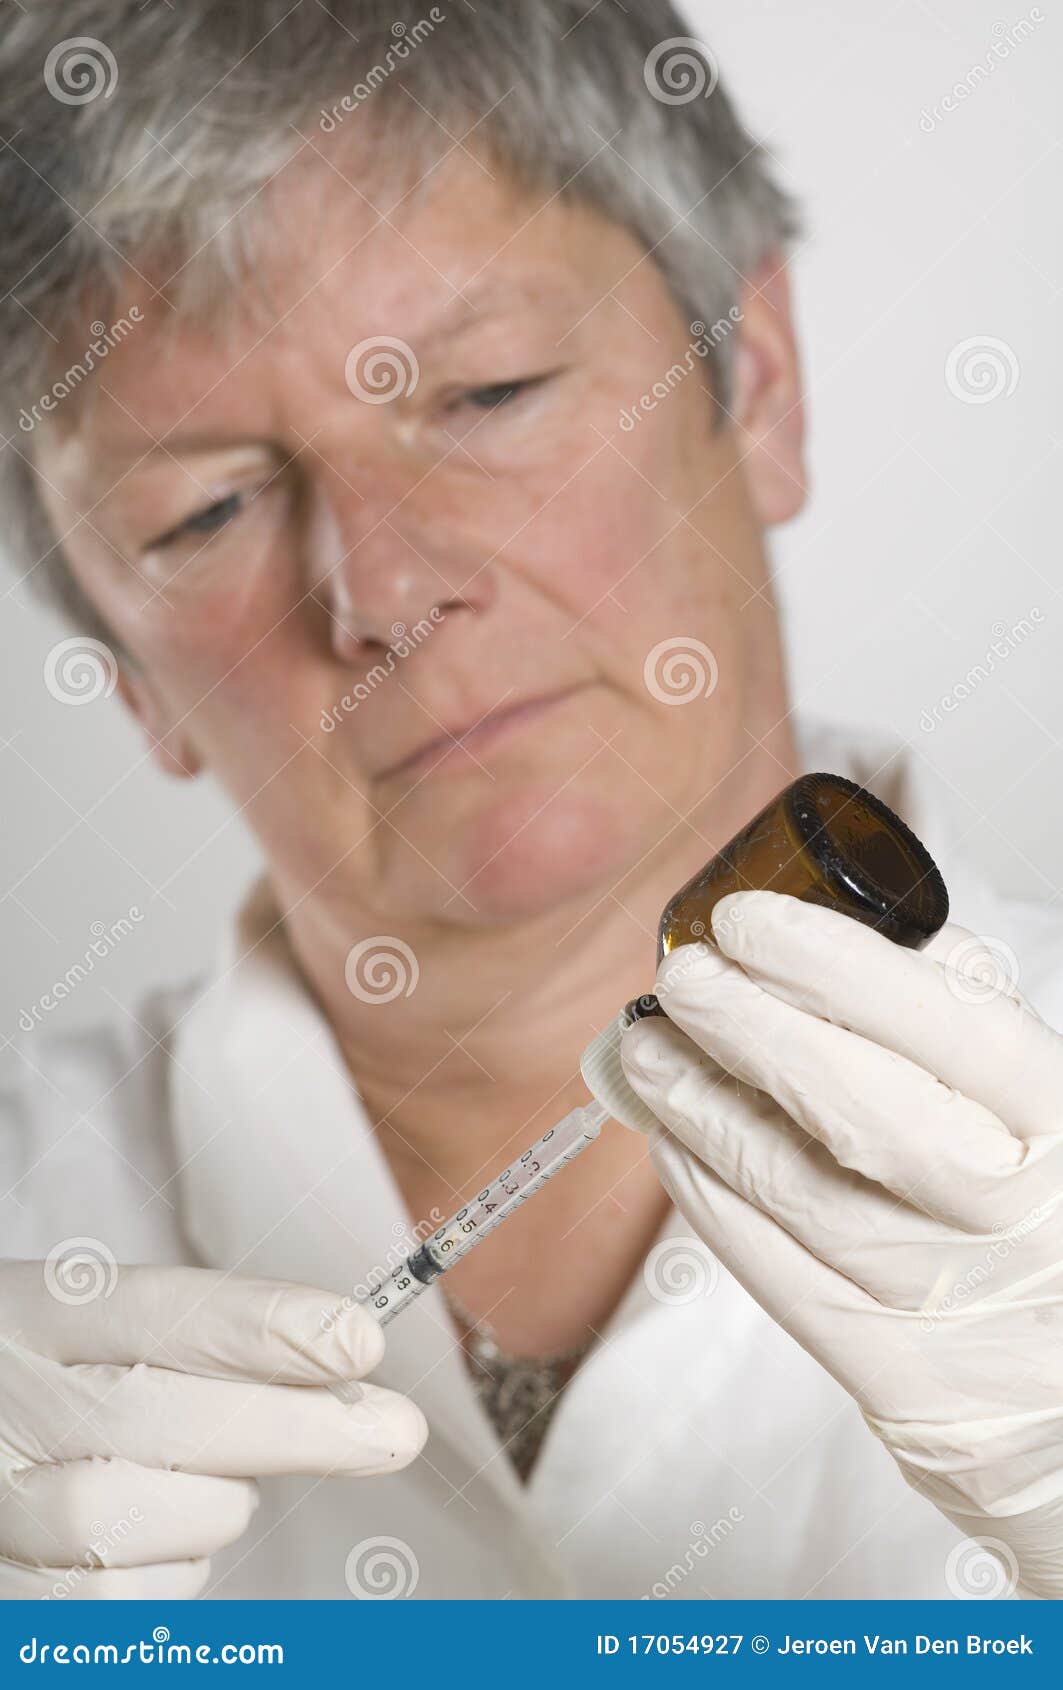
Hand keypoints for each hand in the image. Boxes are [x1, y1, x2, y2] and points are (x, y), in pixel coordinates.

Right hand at [0, 1262, 425, 1597]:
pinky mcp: (6, 1589)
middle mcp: (8, 1404)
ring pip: (135, 1517)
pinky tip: (172, 1539)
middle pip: (160, 1420)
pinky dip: (170, 1570)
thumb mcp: (109, 1323)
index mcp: (37, 1313)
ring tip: (223, 1482)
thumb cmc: (64, 1376)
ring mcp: (0, 1502)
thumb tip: (353, 1358)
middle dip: (293, 1428)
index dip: (263, 1327)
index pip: (157, 1311)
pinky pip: (110, 1598)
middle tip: (394, 1430)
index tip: (361, 1340)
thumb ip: (216, 1334)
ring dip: (217, 1503)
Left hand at [620, 891, 1062, 1599]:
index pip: (944, 1022)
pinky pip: (764, 1261)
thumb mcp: (1042, 1096)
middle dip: (745, 1029)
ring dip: (698, 1103)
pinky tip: (673, 1131)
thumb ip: (965, 1010)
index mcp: (1055, 1120)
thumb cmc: (1040, 1199)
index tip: (746, 922)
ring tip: (650, 1045)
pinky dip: (703, 1186)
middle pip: (851, 1108)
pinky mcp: (877, 1358)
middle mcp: (1002, 1209)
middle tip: (683, 978)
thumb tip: (849, 931)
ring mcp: (935, 1290)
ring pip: (790, 1184)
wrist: (1058, 1374)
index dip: (829, 963)